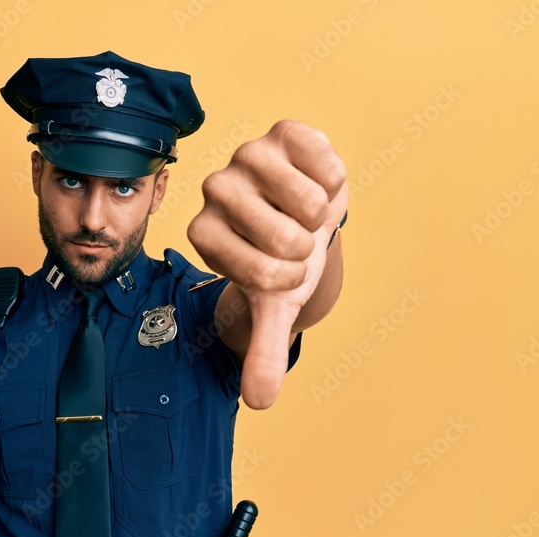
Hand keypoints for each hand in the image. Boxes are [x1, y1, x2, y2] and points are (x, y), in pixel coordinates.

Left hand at [188, 120, 347, 408]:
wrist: (307, 214)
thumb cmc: (283, 258)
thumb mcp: (275, 304)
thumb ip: (263, 350)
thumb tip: (258, 402)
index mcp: (204, 234)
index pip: (258, 274)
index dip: (287, 279)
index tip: (281, 267)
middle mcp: (216, 190)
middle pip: (284, 239)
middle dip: (306, 249)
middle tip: (295, 237)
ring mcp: (247, 156)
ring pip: (306, 202)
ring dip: (322, 216)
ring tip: (304, 211)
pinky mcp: (282, 131)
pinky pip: (324, 162)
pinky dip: (334, 180)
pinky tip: (317, 181)